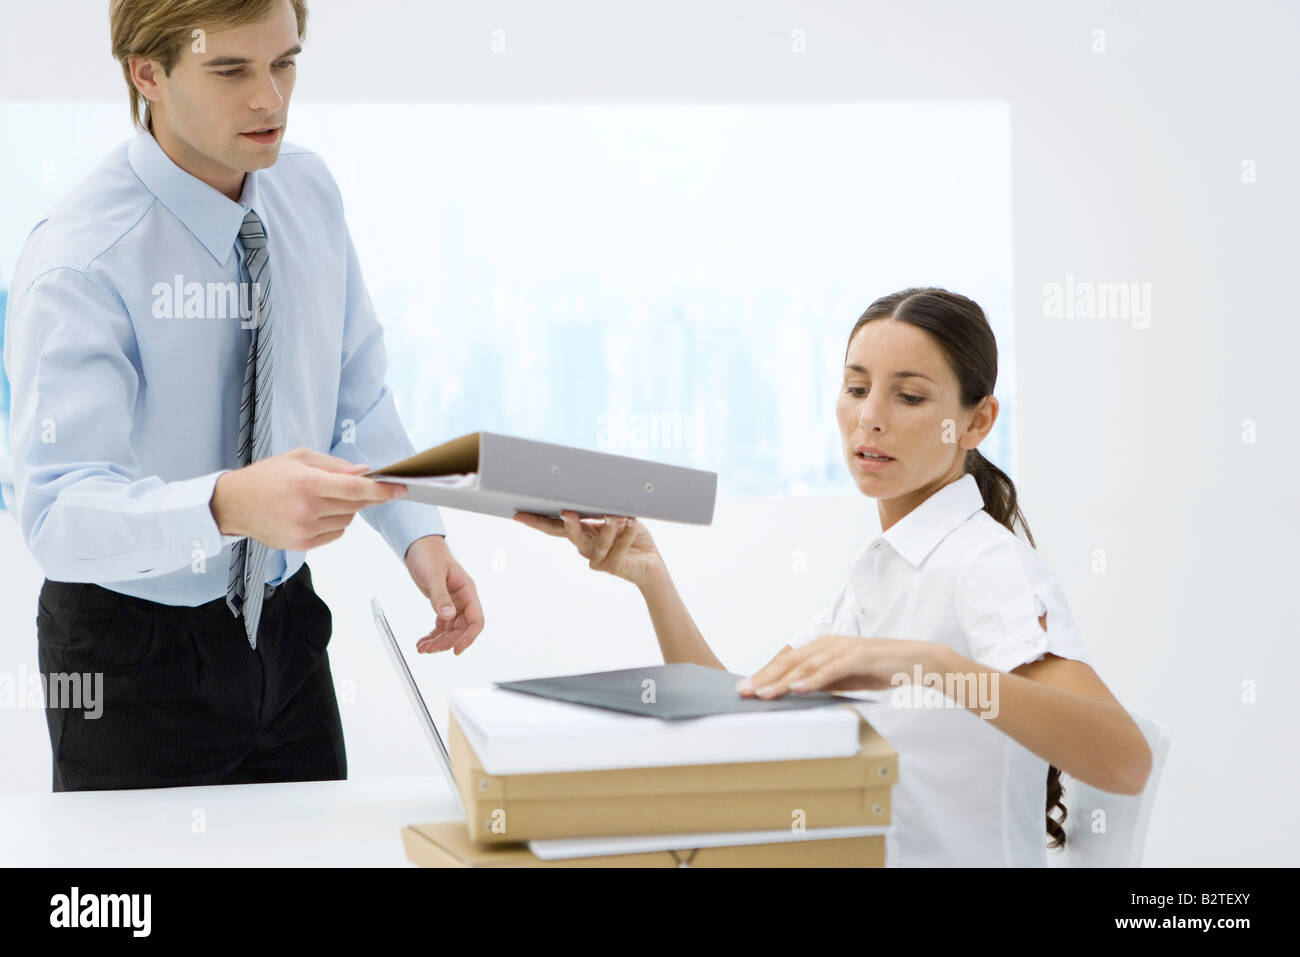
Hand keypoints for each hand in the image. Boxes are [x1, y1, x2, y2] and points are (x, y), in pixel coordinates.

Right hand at [210, 447, 405, 549]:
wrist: (234, 504)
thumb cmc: (267, 476)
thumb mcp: (299, 458)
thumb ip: (335, 465)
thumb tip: (365, 472)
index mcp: (307, 483)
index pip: (356, 489)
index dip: (382, 490)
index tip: (400, 488)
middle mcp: (307, 509)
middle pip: (355, 506)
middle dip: (359, 496)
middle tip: (349, 487)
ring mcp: (304, 530)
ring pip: (347, 520)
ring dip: (344, 510)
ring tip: (318, 499)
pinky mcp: (302, 545)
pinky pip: (335, 533)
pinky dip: (333, 523)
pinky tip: (313, 513)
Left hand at [405, 535, 484, 654]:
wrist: (419, 546)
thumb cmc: (430, 555)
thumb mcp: (434, 575)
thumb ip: (440, 596)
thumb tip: (448, 615)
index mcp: (467, 591)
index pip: (476, 620)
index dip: (468, 637)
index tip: (457, 650)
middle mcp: (463, 600)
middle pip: (461, 629)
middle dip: (446, 642)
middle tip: (429, 649)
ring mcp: (453, 603)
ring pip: (450, 630)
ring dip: (438, 641)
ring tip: (422, 648)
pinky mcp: (442, 605)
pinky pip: (441, 625)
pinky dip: (433, 635)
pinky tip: (423, 641)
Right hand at [512, 510, 664, 588]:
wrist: (652, 565)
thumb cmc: (633, 536)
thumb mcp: (619, 515)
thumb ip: (606, 508)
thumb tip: (596, 489)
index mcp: (582, 533)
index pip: (555, 526)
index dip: (537, 521)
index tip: (519, 514)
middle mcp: (585, 548)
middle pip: (567, 535)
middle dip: (566, 523)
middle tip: (566, 512)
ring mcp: (598, 559)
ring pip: (596, 544)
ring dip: (607, 529)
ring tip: (616, 516)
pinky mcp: (613, 567)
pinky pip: (617, 549)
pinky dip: (625, 536)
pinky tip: (632, 524)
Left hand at [736, 635, 947, 697]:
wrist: (917, 662)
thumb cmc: (880, 670)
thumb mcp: (844, 680)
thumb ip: (822, 684)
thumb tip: (796, 694)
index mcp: (824, 647)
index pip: (788, 661)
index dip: (766, 673)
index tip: (746, 688)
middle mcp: (830, 643)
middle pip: (791, 661)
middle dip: (765, 676)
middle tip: (744, 692)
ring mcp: (844, 648)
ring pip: (807, 665)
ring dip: (783, 680)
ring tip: (764, 693)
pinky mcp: (860, 656)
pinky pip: (831, 669)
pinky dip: (813, 679)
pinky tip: (798, 689)